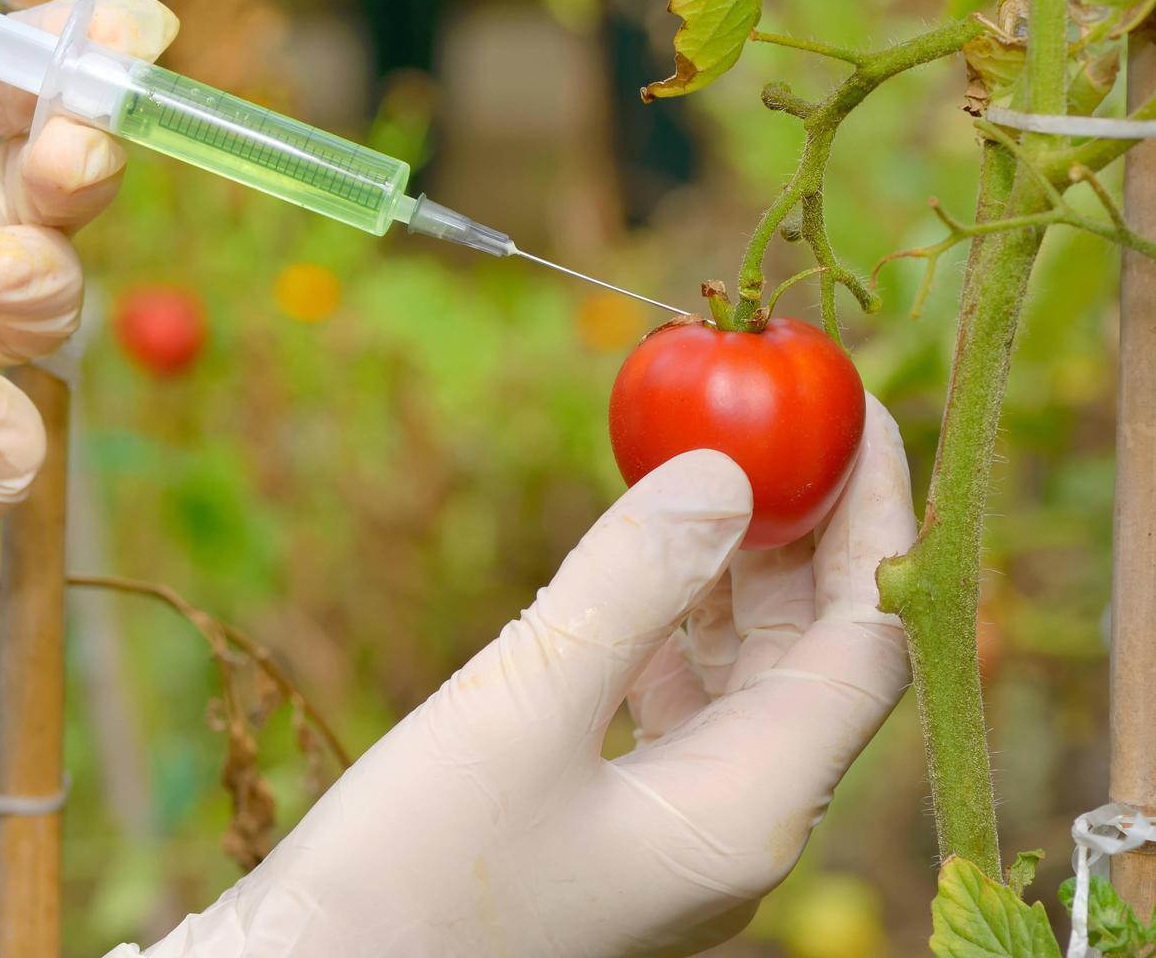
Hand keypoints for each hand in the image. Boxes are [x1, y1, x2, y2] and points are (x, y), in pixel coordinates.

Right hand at [120, 396, 912, 957]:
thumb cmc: (410, 875)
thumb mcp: (520, 707)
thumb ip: (630, 583)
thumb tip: (725, 470)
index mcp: (745, 814)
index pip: (864, 645)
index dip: (876, 521)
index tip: (858, 411)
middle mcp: (729, 828)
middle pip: (809, 658)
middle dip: (807, 534)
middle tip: (785, 417)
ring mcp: (669, 833)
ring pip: (740, 680)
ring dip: (734, 573)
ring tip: (714, 465)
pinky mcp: (608, 827)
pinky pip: (672, 705)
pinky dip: (666, 623)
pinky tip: (632, 568)